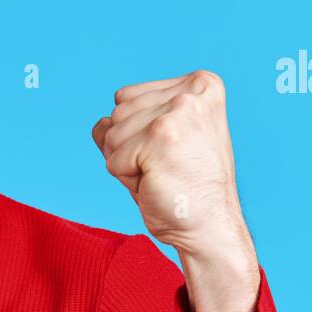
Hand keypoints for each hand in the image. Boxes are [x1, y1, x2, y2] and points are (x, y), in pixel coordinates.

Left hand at [93, 70, 258, 311]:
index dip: (136, 134)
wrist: (211, 227)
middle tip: (166, 168)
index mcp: (200, 84)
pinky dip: (127, 179)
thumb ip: (130, 123)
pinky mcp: (161, 135)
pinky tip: (158, 185)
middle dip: (129, 148)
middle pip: (117, 113)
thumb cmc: (186, 188)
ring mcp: (178, 111)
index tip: (172, 152)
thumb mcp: (159, 143)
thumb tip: (100, 123)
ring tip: (162, 176)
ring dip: (127, 163)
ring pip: (112, 134)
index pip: (126, 97)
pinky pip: (113, 159)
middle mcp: (192, 92)